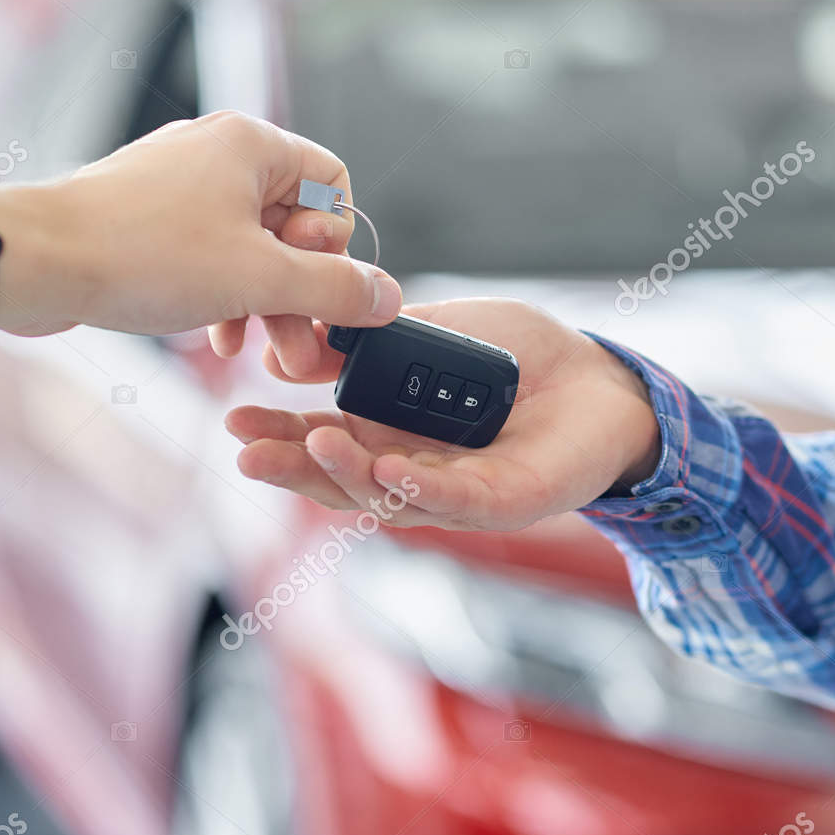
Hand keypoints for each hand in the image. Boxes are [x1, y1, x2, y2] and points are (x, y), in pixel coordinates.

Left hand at [0, 111, 401, 376]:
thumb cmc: (138, 253)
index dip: (335, 243)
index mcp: (251, 145)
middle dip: (300, 289)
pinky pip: (209, 254)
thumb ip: (334, 288)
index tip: (314, 282)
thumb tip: (387, 296)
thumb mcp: (260, 279)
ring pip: (250, 244)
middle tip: (301, 344)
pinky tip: (216, 336)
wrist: (36, 262)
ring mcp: (179, 184)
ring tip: (260, 351)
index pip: (333, 185)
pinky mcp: (148, 218)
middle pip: (293, 222)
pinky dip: (223, 293)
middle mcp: (217, 154)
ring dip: (264, 301)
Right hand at [227, 298, 662, 529]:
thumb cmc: (523, 358)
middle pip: (343, 480)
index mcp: (394, 435)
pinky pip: (455, 500)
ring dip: (346, 476)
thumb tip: (303, 339)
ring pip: (389, 497)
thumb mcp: (439, 334)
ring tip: (310, 445)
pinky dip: (418, 488)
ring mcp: (458, 492)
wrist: (601, 377)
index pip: (325, 444)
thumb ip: (379, 343)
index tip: (233, 420)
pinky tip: (387, 469)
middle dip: (293, 466)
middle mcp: (417, 471)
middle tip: (244, 449)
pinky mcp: (506, 499)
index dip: (281, 438)